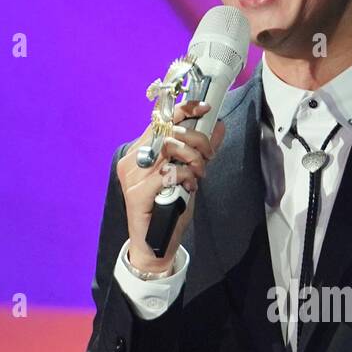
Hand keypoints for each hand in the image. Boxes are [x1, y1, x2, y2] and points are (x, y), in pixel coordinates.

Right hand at [118, 100, 225, 271]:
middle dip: (197, 138)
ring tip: (199, 172)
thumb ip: (200, 151)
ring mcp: (133, 175)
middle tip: (208, 155)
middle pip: (168, 130)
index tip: (206, 108)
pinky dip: (185, 176)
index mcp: (141, 151)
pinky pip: (168, 173)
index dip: (184, 108)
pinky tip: (189, 186)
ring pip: (170, 147)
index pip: (161, 119)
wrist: (154, 243)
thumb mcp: (189, 175)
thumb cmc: (169, 209)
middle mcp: (133, 159)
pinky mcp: (138, 192)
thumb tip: (217, 127)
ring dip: (193, 158)